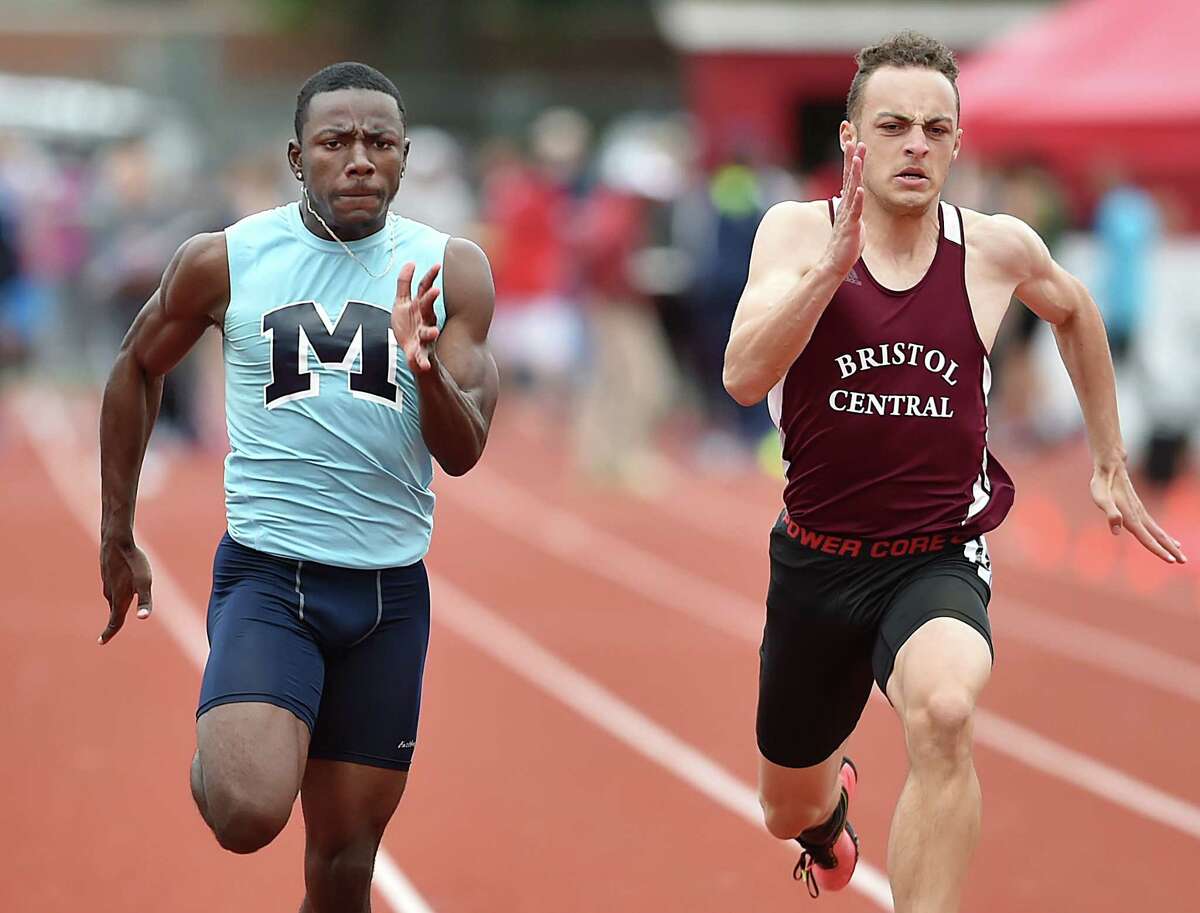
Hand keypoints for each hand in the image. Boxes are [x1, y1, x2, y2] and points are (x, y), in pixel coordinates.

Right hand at [99, 538, 152, 643]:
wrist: (116, 542)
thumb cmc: (133, 563)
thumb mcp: (145, 582)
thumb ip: (145, 601)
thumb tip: (143, 617)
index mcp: (119, 599)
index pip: (114, 622)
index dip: (109, 633)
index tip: (101, 642)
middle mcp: (111, 593)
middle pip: (113, 612)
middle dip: (112, 623)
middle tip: (109, 632)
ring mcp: (107, 583)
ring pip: (112, 599)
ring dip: (114, 608)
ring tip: (115, 614)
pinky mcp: (107, 574)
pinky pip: (111, 588)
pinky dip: (114, 595)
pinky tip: (119, 589)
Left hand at [391, 261, 441, 372]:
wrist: (412, 351)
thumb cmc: (409, 324)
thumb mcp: (402, 302)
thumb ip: (404, 283)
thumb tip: (411, 262)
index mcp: (420, 306)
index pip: (425, 289)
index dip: (430, 277)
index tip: (437, 265)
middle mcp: (424, 319)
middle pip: (427, 307)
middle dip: (430, 299)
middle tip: (435, 290)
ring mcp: (422, 336)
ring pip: (428, 333)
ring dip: (431, 331)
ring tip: (434, 332)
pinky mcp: (418, 354)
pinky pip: (421, 358)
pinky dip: (421, 362)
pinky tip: (423, 367)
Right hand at [824, 141, 866, 277]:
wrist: (835, 264)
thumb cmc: (845, 246)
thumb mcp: (853, 222)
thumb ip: (855, 209)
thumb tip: (855, 200)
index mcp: (847, 204)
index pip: (849, 178)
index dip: (852, 161)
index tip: (856, 144)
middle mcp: (845, 206)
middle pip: (849, 179)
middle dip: (852, 159)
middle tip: (855, 141)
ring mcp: (847, 216)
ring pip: (852, 191)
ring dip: (854, 174)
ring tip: (857, 159)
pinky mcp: (850, 227)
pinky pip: (855, 212)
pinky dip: (858, 200)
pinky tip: (861, 189)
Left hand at [1090, 462, 1186, 563]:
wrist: (1110, 467)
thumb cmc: (1102, 484)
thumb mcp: (1101, 499)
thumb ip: (1110, 514)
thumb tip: (1117, 530)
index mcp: (1131, 518)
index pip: (1146, 538)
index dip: (1158, 550)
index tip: (1171, 560)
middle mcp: (1138, 516)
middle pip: (1157, 536)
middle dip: (1170, 550)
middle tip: (1183, 562)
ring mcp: (1140, 512)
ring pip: (1158, 531)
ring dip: (1169, 544)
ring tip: (1180, 554)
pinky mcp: (1138, 509)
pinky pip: (1153, 526)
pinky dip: (1163, 535)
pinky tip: (1167, 539)